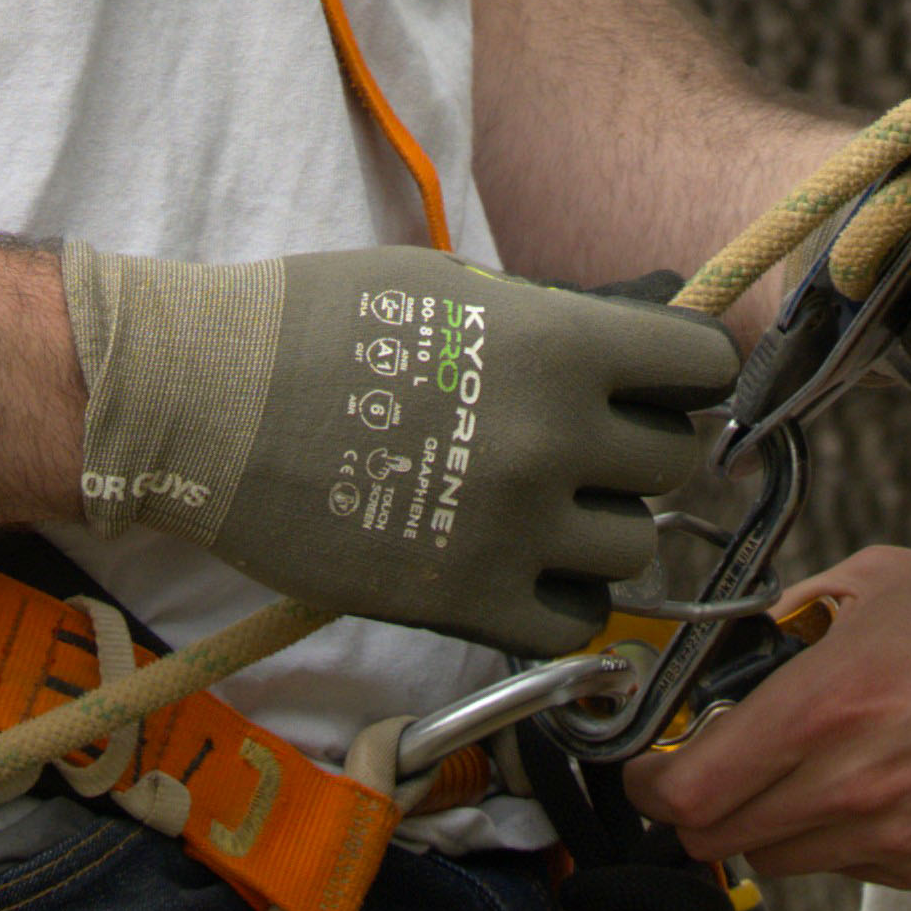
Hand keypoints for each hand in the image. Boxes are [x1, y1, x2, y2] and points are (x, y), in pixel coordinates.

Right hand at [61, 241, 729, 654]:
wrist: (208, 401)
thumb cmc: (319, 321)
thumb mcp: (456, 286)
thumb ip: (550, 323)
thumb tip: (630, 349)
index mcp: (560, 345)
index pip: (703, 367)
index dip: (687, 372)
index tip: (661, 381)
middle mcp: (555, 439)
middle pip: (674, 463)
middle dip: (639, 449)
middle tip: (587, 444)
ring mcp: (516, 530)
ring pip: (632, 548)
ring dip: (598, 528)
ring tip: (542, 507)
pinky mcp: (466, 603)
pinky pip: (574, 623)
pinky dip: (562, 600)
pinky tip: (523, 569)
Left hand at [629, 546, 910, 886]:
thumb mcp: (884, 583)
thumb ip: (793, 616)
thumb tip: (738, 649)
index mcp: (829, 705)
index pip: (688, 789)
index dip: (650, 780)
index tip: (651, 761)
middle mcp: (851, 785)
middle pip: (716, 837)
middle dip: (697, 802)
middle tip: (711, 761)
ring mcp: (890, 839)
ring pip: (773, 858)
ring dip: (762, 818)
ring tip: (801, 763)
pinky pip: (839, 865)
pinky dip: (829, 832)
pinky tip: (868, 780)